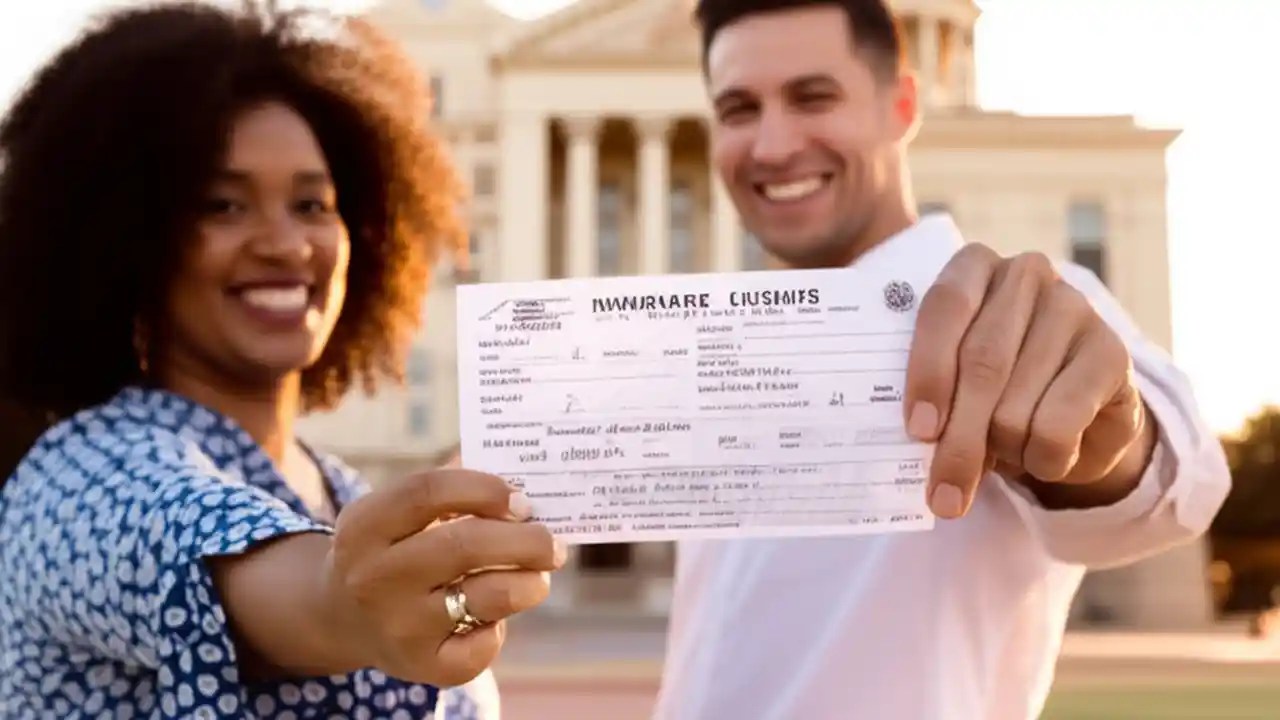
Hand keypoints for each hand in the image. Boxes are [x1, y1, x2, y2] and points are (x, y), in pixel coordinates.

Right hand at [323, 467, 564, 685]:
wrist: (343, 618)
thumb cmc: (393, 550)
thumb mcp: (397, 512)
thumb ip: (450, 487)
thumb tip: (518, 475)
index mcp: (366, 525)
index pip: (430, 492)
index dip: (485, 489)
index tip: (521, 501)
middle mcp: (375, 577)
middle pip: (466, 546)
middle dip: (527, 541)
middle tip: (553, 544)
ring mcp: (397, 626)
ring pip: (487, 597)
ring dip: (529, 584)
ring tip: (539, 578)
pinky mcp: (420, 667)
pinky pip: (481, 649)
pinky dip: (499, 631)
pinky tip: (492, 619)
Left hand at [903, 245, 1156, 517]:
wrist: (1073, 413)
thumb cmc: (993, 391)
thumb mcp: (954, 385)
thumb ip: (932, 397)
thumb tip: (918, 444)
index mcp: (973, 267)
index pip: (944, 308)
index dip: (928, 372)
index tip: (919, 430)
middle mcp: (1026, 274)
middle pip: (981, 364)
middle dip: (958, 439)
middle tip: (943, 495)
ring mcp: (1074, 308)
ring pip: (1016, 403)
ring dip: (1002, 451)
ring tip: (1002, 459)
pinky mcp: (1112, 352)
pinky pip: (1058, 423)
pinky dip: (1043, 458)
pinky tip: (1045, 459)